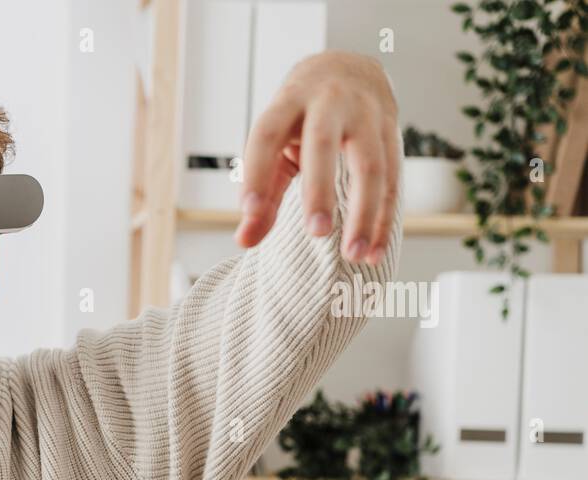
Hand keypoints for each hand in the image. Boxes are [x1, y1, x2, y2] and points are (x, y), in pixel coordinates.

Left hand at [234, 51, 399, 265]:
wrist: (348, 66)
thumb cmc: (301, 116)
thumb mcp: (275, 143)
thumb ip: (262, 193)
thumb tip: (244, 240)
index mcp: (288, 102)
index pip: (267, 134)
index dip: (256, 171)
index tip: (249, 210)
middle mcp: (328, 102)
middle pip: (322, 143)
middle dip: (319, 190)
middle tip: (316, 234)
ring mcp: (365, 114)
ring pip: (370, 165)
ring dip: (364, 214)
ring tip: (353, 254)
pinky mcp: (391, 131)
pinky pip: (392, 179)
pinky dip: (384, 218)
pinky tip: (374, 250)